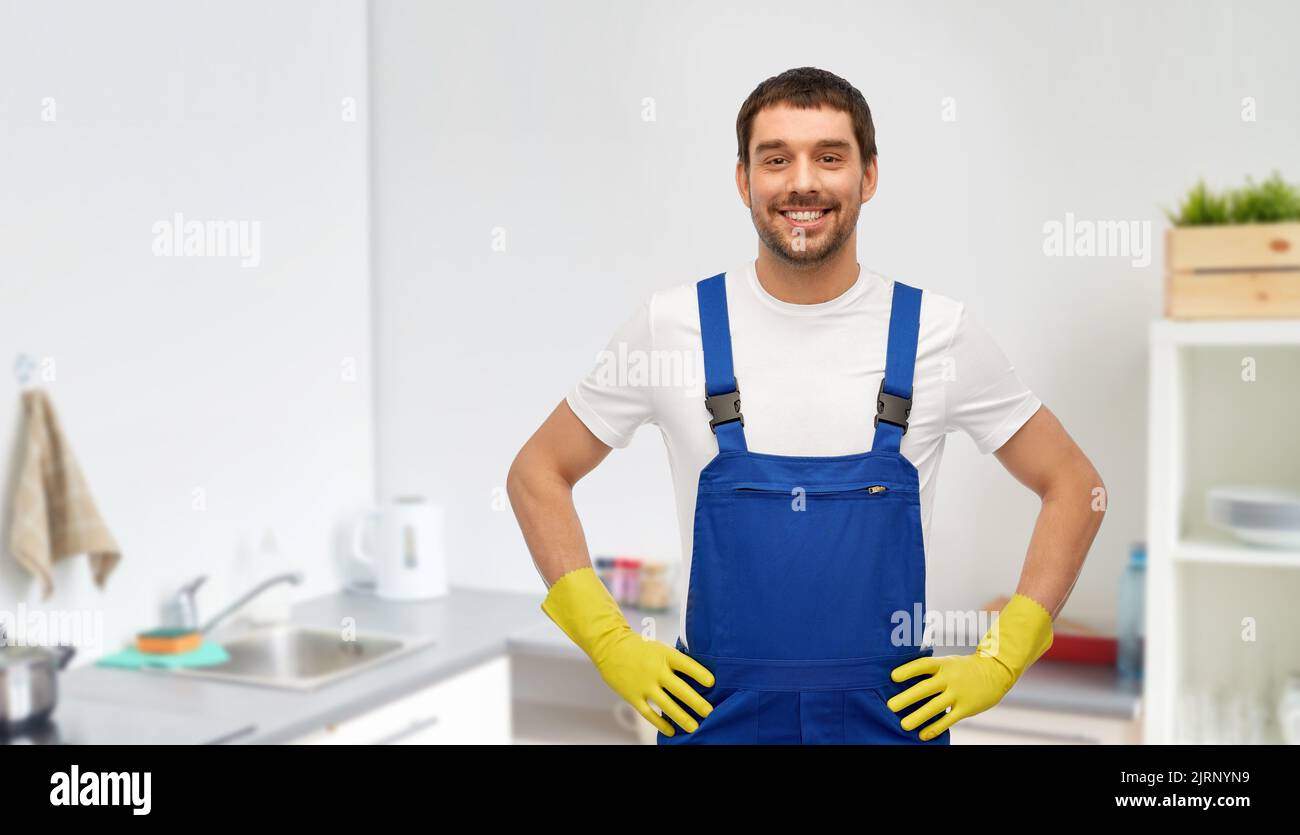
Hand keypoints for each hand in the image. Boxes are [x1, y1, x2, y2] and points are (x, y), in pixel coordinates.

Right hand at [541, 566, 714, 735]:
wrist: (611, 647)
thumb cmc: (642, 649)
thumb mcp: (661, 648)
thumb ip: (676, 662)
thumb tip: (697, 680)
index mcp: (665, 655)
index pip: (687, 665)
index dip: (701, 674)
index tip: (712, 683)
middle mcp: (656, 670)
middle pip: (681, 690)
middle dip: (697, 703)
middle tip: (709, 712)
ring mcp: (644, 684)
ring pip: (667, 705)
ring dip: (682, 717)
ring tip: (695, 727)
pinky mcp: (633, 696)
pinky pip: (649, 713)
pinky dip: (661, 723)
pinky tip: (671, 730)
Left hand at [885, 593, 1053, 740]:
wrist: (996, 672)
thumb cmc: (963, 668)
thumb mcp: (948, 662)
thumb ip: (931, 670)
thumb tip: (904, 679)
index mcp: (943, 664)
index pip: (923, 665)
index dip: (908, 670)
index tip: (893, 677)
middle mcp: (949, 678)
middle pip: (924, 688)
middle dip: (906, 698)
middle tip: (890, 706)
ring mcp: (958, 694)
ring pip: (934, 707)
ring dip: (918, 717)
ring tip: (903, 725)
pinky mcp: (966, 708)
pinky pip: (948, 720)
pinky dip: (935, 728)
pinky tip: (923, 735)